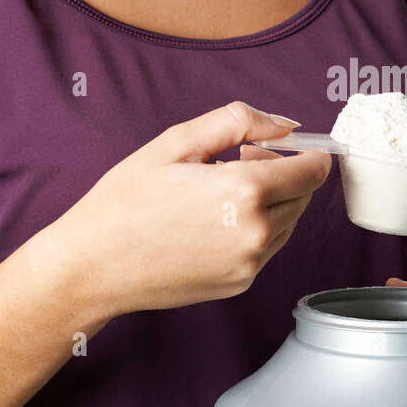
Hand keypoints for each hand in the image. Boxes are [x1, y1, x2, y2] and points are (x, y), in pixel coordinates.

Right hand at [58, 102, 331, 317]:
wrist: (93, 266)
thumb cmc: (126, 202)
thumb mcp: (177, 142)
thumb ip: (239, 122)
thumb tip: (284, 125)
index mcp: (244, 191)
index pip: (313, 170)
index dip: (306, 152)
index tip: (286, 145)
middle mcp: (256, 232)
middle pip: (304, 195)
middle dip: (285, 173)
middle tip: (240, 160)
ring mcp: (250, 264)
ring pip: (289, 222)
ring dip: (272, 202)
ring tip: (221, 190)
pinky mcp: (240, 284)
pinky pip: (268, 248)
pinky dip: (256, 229)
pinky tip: (215, 219)